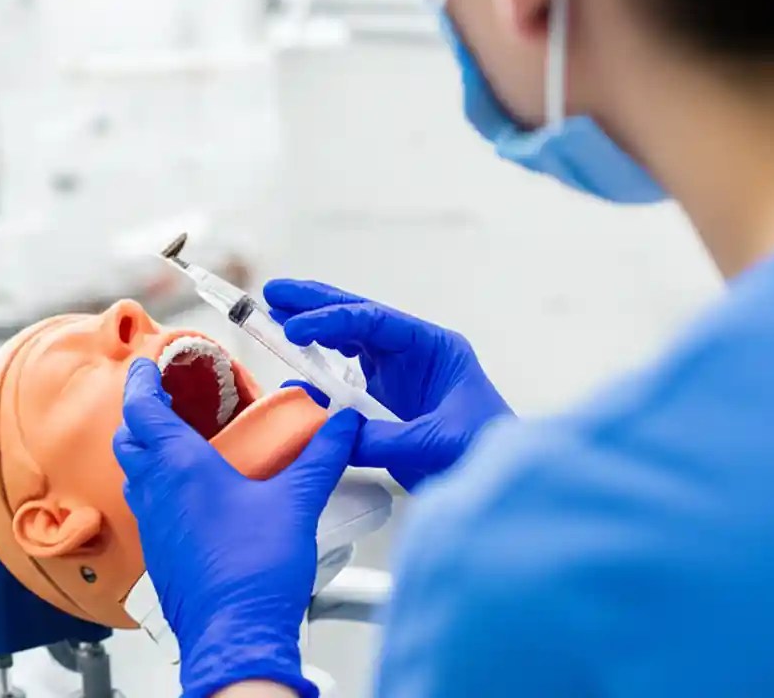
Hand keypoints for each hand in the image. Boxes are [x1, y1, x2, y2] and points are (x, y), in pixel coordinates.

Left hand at [114, 359, 361, 697]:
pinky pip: (148, 508)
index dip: (142, 380)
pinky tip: (192, 498)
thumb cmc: (254, 573)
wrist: (236, 635)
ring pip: (135, 475)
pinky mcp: (160, 554)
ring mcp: (153, 526)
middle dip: (140, 413)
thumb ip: (321, 456)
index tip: (147, 364)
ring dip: (148, 452)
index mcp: (180, 467)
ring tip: (179, 444)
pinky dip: (159, 488)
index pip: (142, 408)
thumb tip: (343, 424)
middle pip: (129, 439)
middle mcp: (157, 492)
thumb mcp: (298, 502)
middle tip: (162, 400)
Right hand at [264, 280, 513, 490]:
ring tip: (274, 316)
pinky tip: (296, 372)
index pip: (376, 322)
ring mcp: (398, 377)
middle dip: (315, 304)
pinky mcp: (385, 404)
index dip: (333, 320)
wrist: (499, 482)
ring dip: (313, 331)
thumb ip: (384, 437)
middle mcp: (414, 355)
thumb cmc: (484, 452)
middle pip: (358, 318)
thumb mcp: (436, 442)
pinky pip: (346, 381)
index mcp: (435, 348)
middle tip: (274, 292)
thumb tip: (334, 434)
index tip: (296, 328)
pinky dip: (320, 374)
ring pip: (349, 343)